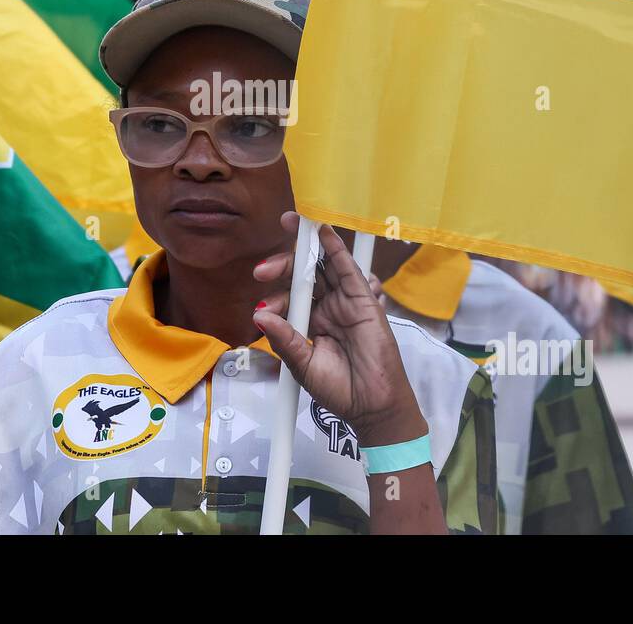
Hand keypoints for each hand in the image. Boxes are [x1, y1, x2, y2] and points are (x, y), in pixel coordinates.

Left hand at [253, 213, 425, 446]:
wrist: (372, 406)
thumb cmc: (339, 389)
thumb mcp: (303, 365)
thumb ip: (285, 340)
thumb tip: (259, 316)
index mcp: (308, 321)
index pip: (288, 295)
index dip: (274, 293)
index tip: (262, 306)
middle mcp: (325, 306)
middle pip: (302, 275)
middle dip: (282, 265)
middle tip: (263, 272)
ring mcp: (344, 301)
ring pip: (323, 266)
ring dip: (307, 245)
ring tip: (292, 226)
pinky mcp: (362, 299)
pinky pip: (346, 269)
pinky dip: (335, 249)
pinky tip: (323, 232)